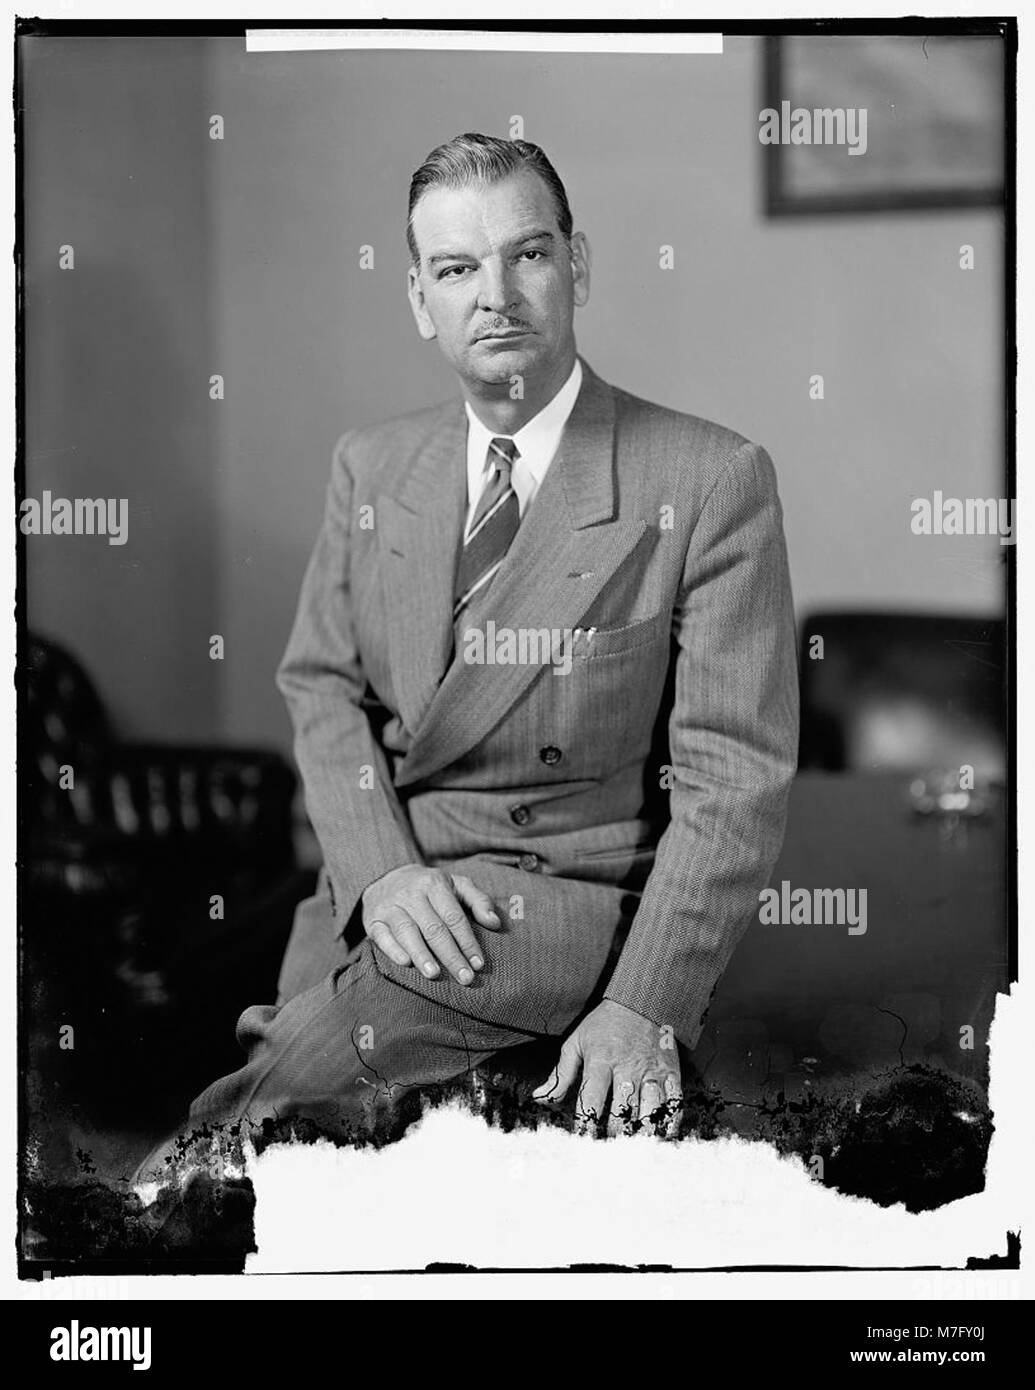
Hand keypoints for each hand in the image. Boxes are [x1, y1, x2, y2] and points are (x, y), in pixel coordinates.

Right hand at [361, 864, 501, 985]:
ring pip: (407, 931)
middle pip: (433, 928)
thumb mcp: (456, 885)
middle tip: (464, 978)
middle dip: (450, 955)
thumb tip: (494, 923)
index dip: (467, 941)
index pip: (454, 917)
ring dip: (422, 954)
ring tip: (435, 975)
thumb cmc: (429, 888)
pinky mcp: (373, 920)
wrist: (387, 878)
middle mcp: (411, 893)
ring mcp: (390, 906)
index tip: (478, 964)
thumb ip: (479, 901)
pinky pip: (382, 936)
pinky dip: (393, 949)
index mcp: (434, 883)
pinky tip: (406, 963)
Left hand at [532, 1000, 682, 1136]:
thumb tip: (539, 1099)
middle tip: (610, 1151)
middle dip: (615, 1133)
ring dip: (642, 1132)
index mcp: (601, 1060)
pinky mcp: (670, 1072)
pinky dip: (669, 1122)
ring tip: (634, 1148)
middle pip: (622, 1109)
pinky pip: (674, 1102)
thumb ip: (560, 1075)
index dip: (586, 1124)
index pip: (591, 1098)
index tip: (582, 1142)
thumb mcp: (577, 1043)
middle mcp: (628, 1067)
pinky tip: (661, 1136)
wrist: (641, 1000)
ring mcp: (651, 1071)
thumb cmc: (604, 1024)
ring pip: (650, 1109)